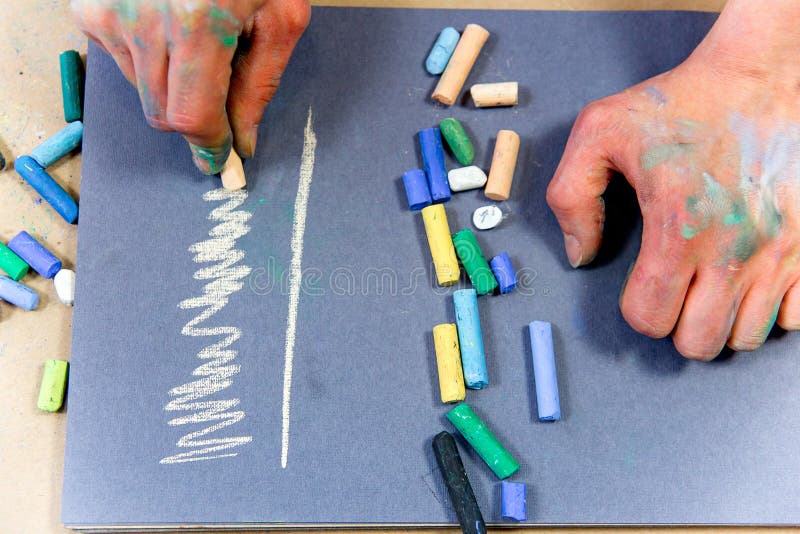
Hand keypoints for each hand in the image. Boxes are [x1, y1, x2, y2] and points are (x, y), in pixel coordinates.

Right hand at [71, 0, 310, 173]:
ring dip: (174, 82)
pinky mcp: (89, 5)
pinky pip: (121, 61)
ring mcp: (108, 10)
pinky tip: (170, 22)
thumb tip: (242, 141)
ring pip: (142, 91)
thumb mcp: (281, 16)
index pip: (190, 117)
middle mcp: (142, 17)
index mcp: (197, 21)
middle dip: (197, 115)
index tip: (221, 161)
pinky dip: (149, 56)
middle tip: (222, 88)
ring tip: (198, 35)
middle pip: (163, 113)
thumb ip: (259, 85)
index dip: (210, 146)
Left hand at [546, 0, 799, 359]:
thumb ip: (571, 198)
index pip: (650, 319)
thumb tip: (582, 255)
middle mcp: (734, 250)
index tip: (641, 286)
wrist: (762, 74)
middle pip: (699, 343)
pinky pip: (796, 319)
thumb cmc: (682, 102)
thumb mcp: (599, 132)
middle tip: (676, 290)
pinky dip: (772, 307)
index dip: (636, 310)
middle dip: (678, 323)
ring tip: (711, 284)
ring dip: (722, 319)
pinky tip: (752, 277)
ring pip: (747, 337)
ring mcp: (781, 252)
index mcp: (678, 227)